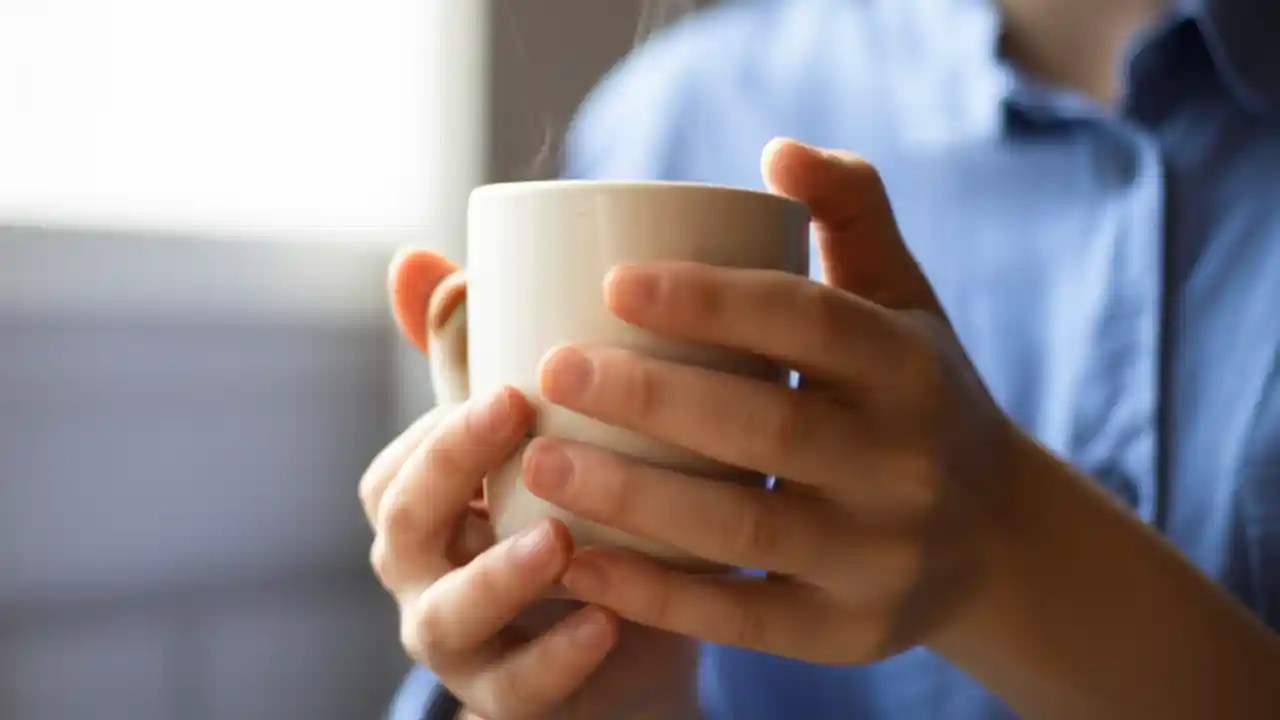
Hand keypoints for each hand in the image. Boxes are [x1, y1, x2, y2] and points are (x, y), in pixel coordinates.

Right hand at [360, 258, 698, 719]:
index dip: (442, 425)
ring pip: (446, 615)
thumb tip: (417, 259)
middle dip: (452, 466)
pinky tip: (607, 620)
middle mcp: (426, 575)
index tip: (510, 382)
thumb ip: (478, 363)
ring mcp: (463, 644)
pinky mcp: (512, 699)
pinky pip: (518, 690)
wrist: (631, 644)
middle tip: (516, 412)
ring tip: (555, 536)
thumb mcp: (534, 443)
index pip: (400, 464)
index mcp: (427, 509)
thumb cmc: (575, 520)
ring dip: (497, 572)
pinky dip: (558, 655)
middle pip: (404, 524)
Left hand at [520, 138, 1016, 662]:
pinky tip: (574, 563)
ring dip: (630, 499)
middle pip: (764, 428)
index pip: (805, 323)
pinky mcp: (847, 633)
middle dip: (648, 397)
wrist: (995, 538)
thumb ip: (852, 211)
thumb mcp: (902, 300)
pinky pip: (740, 620)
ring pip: (741, 529)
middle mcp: (904, 464)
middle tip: (551, 367)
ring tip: (539, 460)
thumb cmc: (915, 395)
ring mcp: (879, 557)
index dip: (708, 301)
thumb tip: (777, 149)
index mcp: (909, 368)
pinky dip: (652, 597)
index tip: (612, 281)